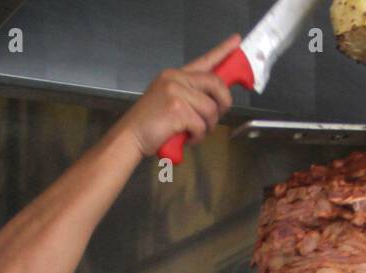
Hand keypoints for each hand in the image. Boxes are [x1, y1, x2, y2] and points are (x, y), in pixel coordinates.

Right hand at [115, 35, 240, 158]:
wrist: (129, 137)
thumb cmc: (149, 123)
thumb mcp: (168, 99)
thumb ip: (189, 93)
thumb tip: (214, 98)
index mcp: (174, 75)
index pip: (204, 60)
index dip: (223, 50)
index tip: (236, 41)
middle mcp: (175, 79)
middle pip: (215, 83)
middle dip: (223, 102)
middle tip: (219, 114)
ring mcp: (176, 93)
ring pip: (210, 109)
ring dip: (208, 126)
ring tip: (195, 132)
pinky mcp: (177, 109)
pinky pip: (201, 124)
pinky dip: (198, 137)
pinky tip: (188, 139)